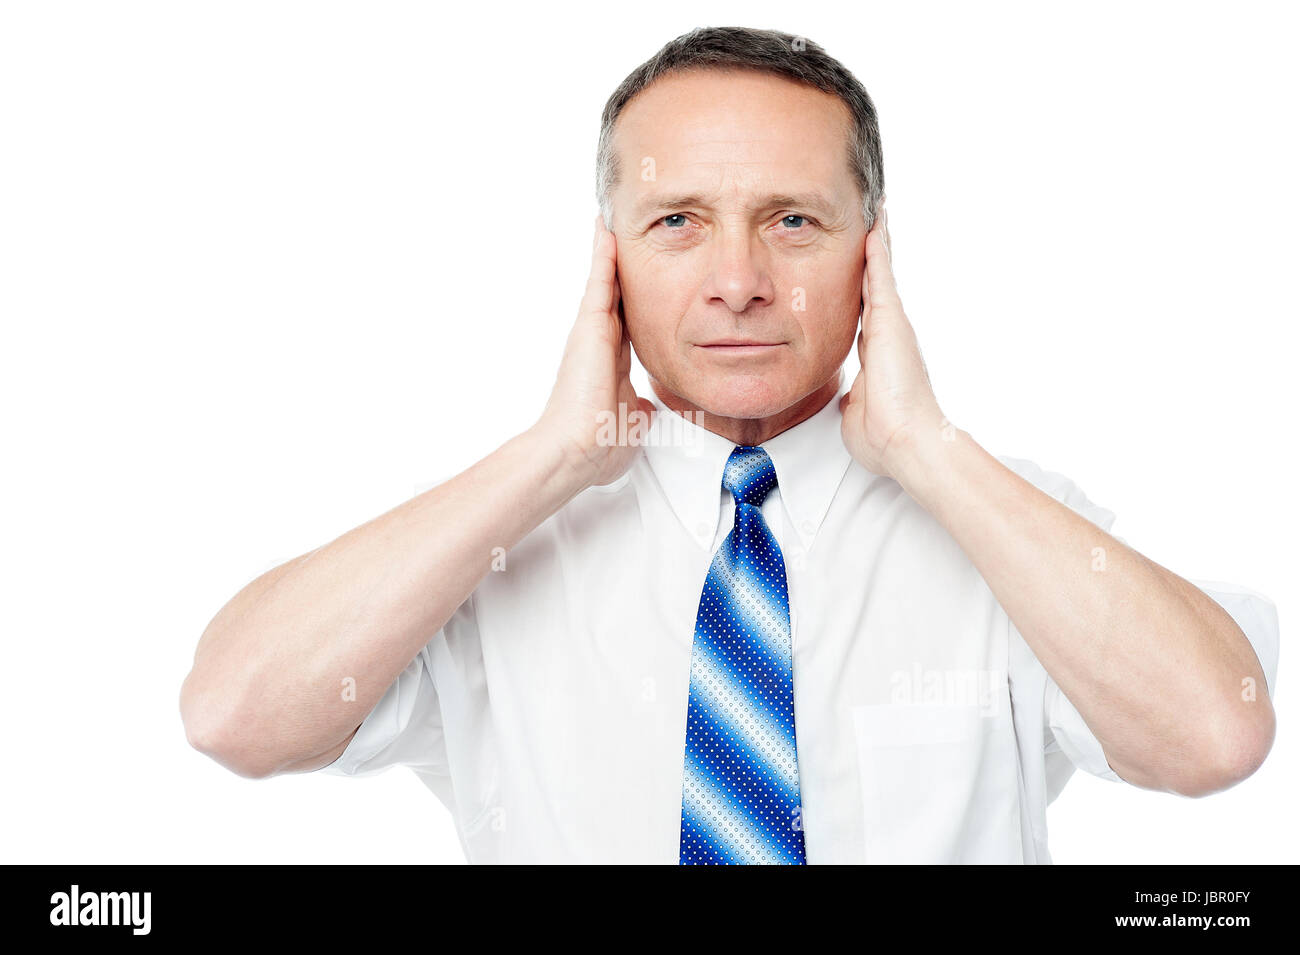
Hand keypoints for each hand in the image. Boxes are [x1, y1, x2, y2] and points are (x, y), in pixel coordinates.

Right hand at [534, 214, 655, 488]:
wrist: (577, 449)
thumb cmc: (599, 445)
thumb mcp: (631, 423)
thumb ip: (639, 410)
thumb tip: (646, 409)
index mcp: (610, 362)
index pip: (626, 323)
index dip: (633, 301)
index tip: (641, 281)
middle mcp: (597, 342)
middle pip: (614, 295)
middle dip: (619, 269)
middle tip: (622, 235)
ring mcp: (590, 332)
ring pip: (605, 282)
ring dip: (608, 252)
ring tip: (610, 220)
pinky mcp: (588, 325)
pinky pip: (600, 280)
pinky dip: (603, 253)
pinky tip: (606, 226)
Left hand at [839, 198, 945, 477]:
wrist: (905, 441)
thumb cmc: (884, 437)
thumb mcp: (858, 412)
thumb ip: (855, 399)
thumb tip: (850, 400)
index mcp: (878, 355)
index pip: (865, 314)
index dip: (861, 291)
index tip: (857, 273)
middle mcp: (888, 335)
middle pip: (876, 287)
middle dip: (872, 260)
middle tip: (871, 228)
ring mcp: (892, 325)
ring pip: (881, 275)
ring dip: (878, 246)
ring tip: (876, 214)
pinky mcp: (892, 319)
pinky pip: (882, 276)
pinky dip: (878, 249)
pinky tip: (875, 224)